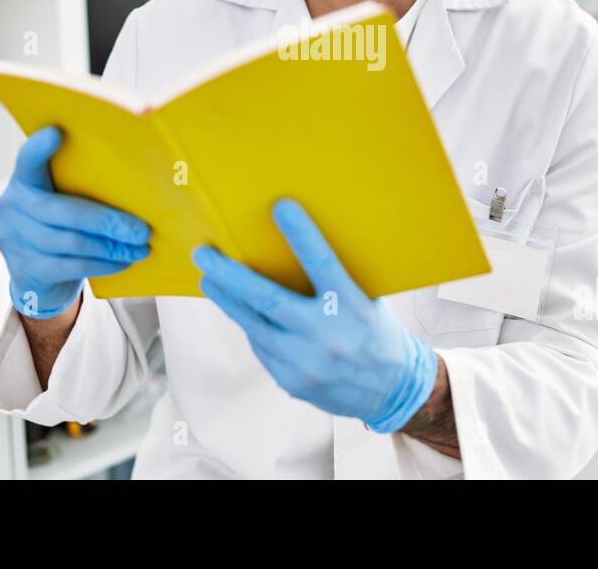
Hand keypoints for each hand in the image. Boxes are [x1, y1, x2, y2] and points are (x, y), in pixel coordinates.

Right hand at [0, 127, 150, 318]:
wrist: (35, 277)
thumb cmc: (61, 226)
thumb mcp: (61, 200)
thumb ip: (80, 185)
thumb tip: (138, 173)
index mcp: (23, 181)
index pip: (27, 160)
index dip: (38, 148)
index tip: (56, 132)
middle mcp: (11, 206)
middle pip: (63, 211)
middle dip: (108, 221)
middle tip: (142, 230)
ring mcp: (13, 239)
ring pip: (72, 242)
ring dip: (112, 247)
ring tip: (139, 248)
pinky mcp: (24, 269)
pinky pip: (72, 265)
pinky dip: (103, 263)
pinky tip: (123, 262)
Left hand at [192, 198, 436, 432]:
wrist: (392, 390)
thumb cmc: (376, 332)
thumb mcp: (367, 300)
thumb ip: (337, 281)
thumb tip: (299, 246)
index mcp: (352, 307)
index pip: (323, 264)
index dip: (302, 235)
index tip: (280, 206)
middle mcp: (327, 335)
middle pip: (268, 299)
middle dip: (230, 275)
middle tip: (204, 254)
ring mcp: (306, 362)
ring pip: (253, 325)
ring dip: (226, 300)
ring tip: (208, 280)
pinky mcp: (292, 381)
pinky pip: (262, 348)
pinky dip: (252, 327)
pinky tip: (243, 313)